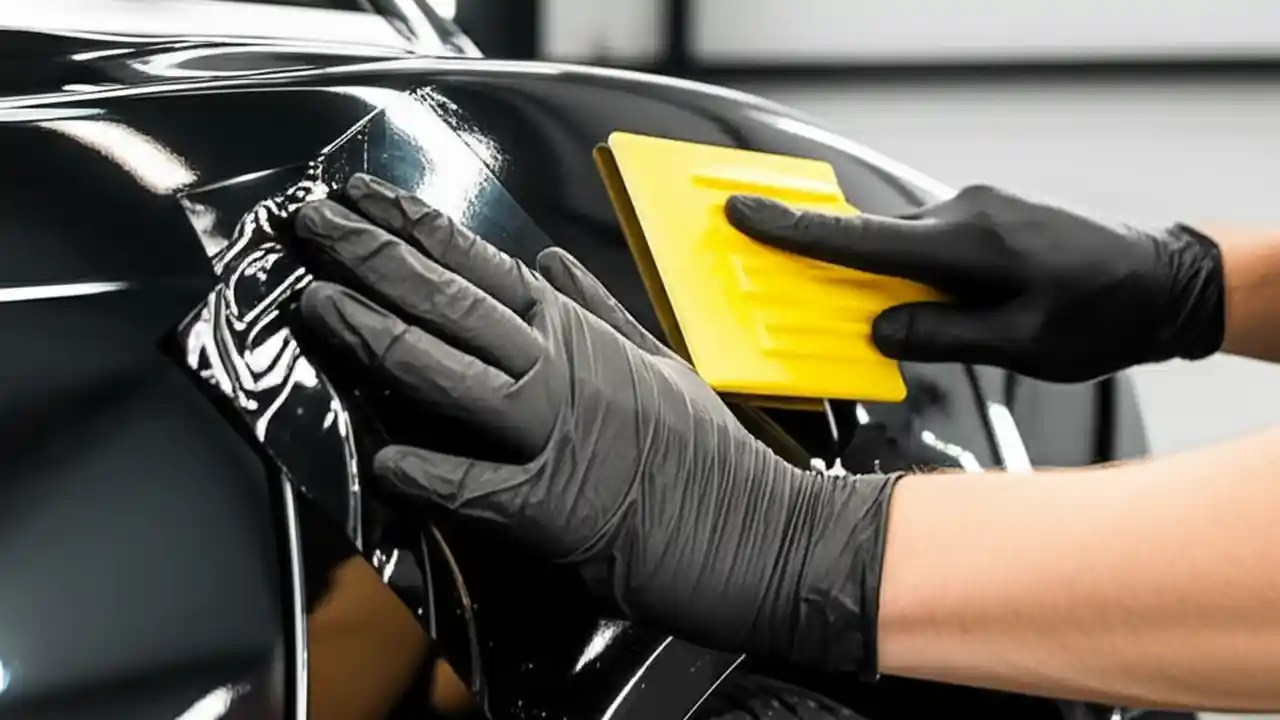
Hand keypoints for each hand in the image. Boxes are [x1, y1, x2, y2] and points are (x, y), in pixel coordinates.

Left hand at [292, 174, 898, 675]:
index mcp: (582, 336)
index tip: (366, 197)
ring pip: (451, 374)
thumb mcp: (659, 360)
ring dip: (378, 338)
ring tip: (318, 304)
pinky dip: (429, 471)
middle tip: (314, 225)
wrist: (755, 532)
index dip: (419, 227)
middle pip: (453, 304)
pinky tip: (384, 456)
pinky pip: (475, 484)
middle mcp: (561, 373)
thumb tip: (554, 263)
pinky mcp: (551, 508)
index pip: (486, 266)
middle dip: (375, 258)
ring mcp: (554, 437)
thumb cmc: (709, 453)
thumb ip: (598, 308)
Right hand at [726, 185, 1224, 381]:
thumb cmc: (1105, 316)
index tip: (740, 212)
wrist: (1166, 280)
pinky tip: (933, 304)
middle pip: (872, 243)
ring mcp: (978, 209)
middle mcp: (967, 213)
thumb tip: (881, 331)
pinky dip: (911, 272)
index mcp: (970, 243)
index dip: (793, 230)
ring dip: (881, 279)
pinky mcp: (986, 217)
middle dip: (829, 268)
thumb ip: (945, 336)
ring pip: (901, 247)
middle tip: (795, 293)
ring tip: (897, 322)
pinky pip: (927, 244)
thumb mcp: (1024, 346)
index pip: (860, 240)